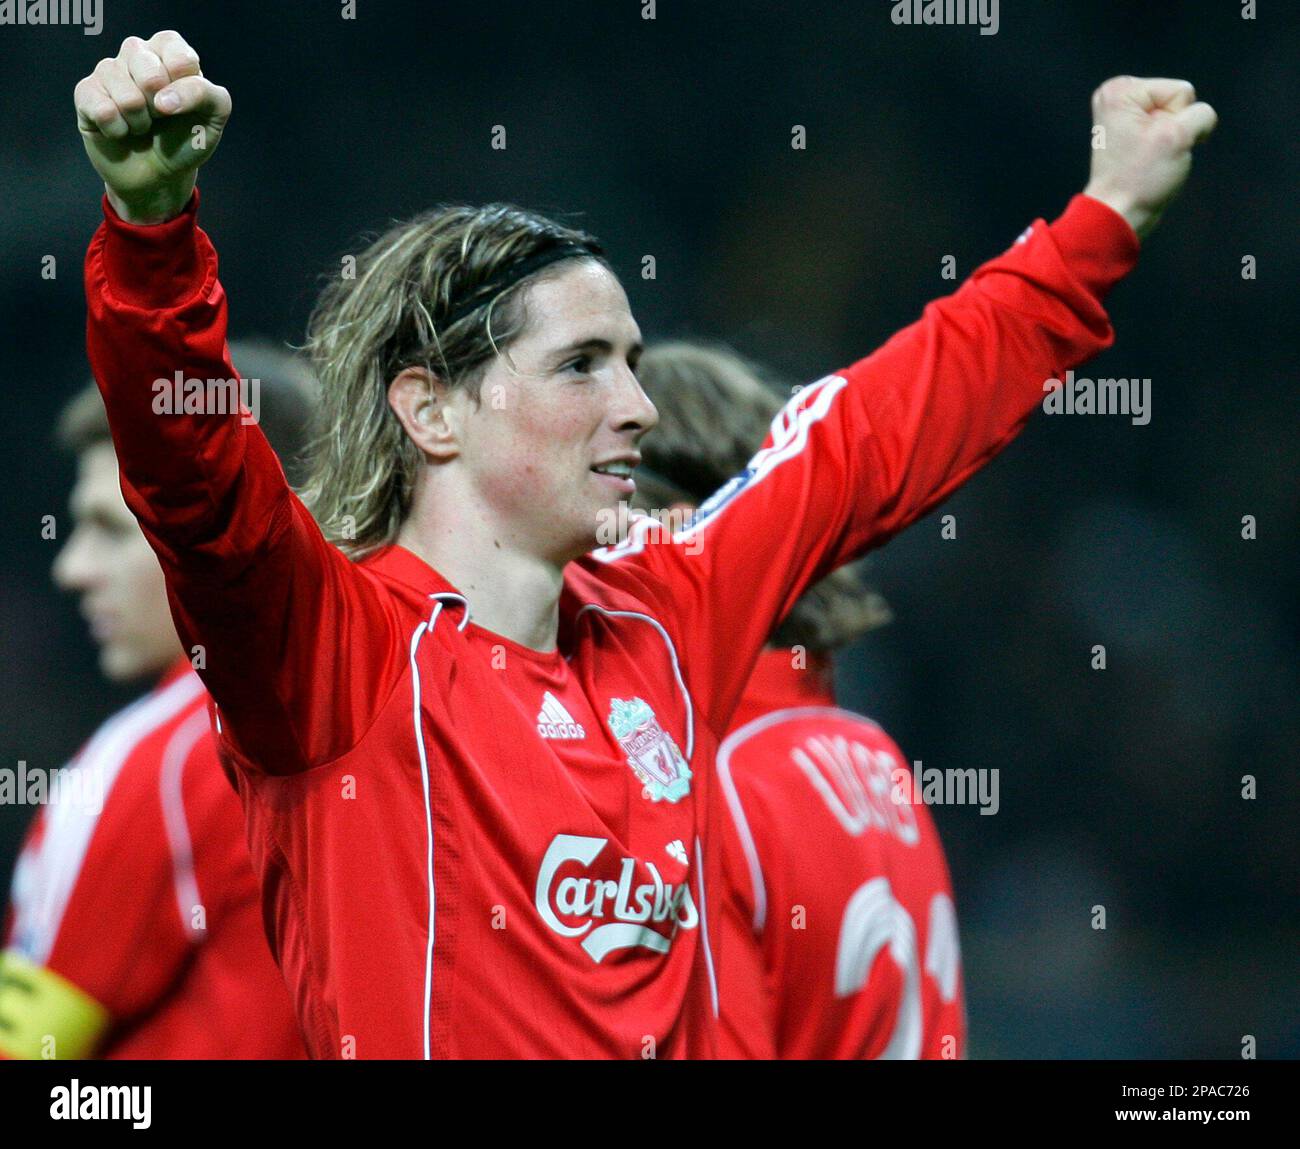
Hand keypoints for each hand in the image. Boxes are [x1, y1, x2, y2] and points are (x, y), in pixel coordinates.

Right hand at [74, 30, 230, 224]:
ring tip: (141, 126)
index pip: (175, 51)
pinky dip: (118, 131)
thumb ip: (206, 94)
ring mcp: (108, 71)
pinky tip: (120, 131)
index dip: (183, 86)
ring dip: (140, 123)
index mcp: (169, 52)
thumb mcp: (213, 118)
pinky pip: (102, 110)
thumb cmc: (186, 141)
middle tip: (160, 117)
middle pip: (148, 71)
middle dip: (160, 108)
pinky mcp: (86, 93)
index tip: (185, 104)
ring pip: (126, 95)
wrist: (159, 176)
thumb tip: (163, 99)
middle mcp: (137, 54)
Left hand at [1082, 76, 1216, 240]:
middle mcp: (1117, 97)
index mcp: (1121, 91)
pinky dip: (1166, 147)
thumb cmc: (1143, 177)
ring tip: (1149, 159)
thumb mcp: (1180, 136)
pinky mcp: (1131, 132)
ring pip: (1177, 117)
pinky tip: (1148, 161)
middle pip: (1179, 101)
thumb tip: (1201, 120)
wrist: (1120, 213)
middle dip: (1175, 129)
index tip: (1153, 144)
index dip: (1177, 121)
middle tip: (1151, 154)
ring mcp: (1123, 115)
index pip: (1182, 92)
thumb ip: (1202, 114)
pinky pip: (1167, 130)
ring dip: (1172, 140)